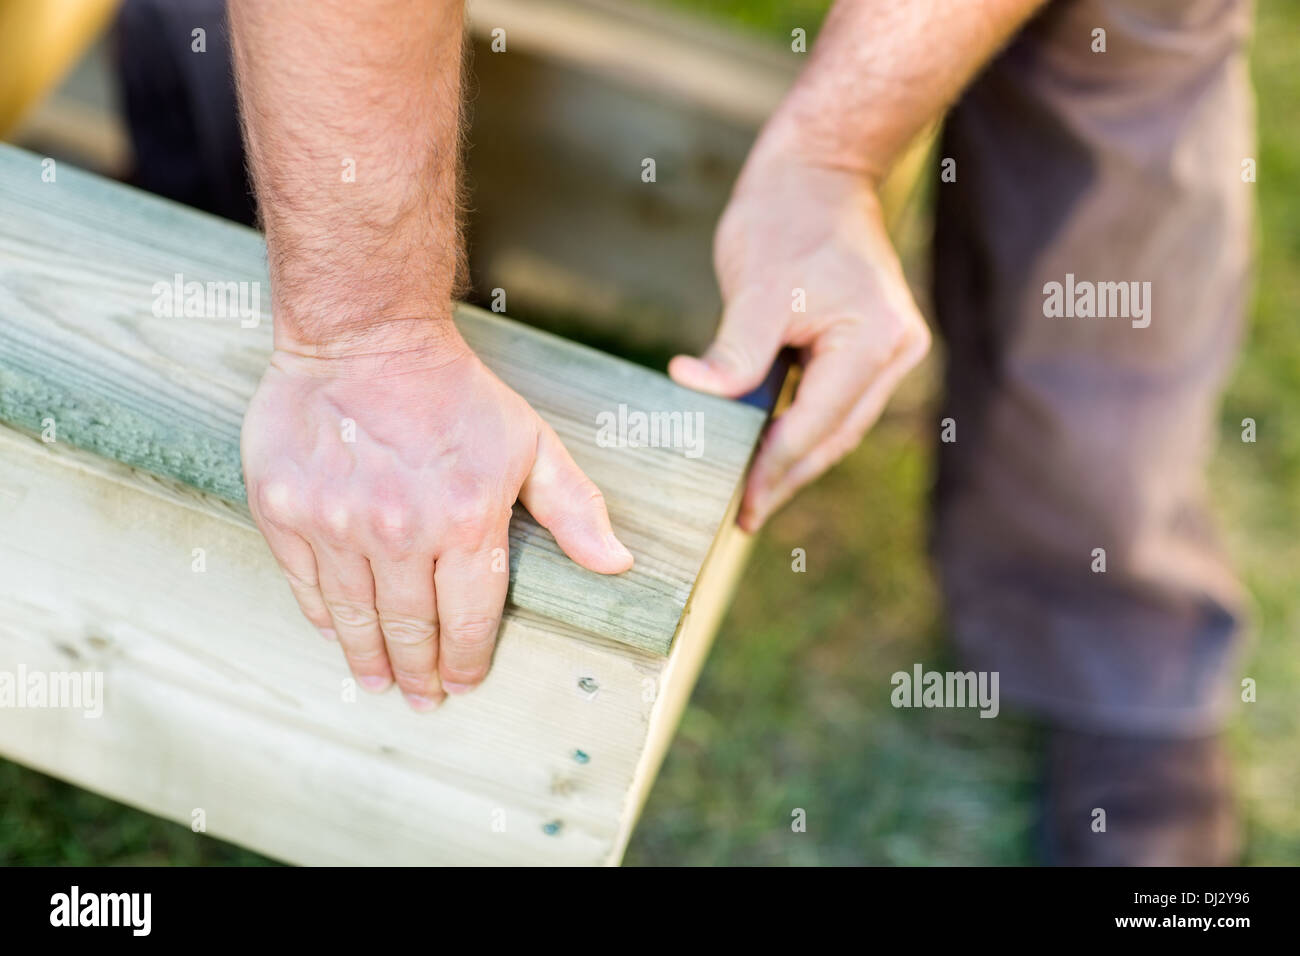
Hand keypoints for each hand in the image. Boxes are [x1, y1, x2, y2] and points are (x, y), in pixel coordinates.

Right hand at [241, 324, 633, 710]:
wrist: (364, 333)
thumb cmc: (456, 391)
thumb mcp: (530, 442)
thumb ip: (574, 507)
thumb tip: (618, 565)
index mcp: (467, 519)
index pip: (470, 618)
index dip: (469, 660)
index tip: (465, 683)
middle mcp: (400, 531)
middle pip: (412, 629)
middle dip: (421, 673)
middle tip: (422, 700)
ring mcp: (337, 523)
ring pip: (357, 617)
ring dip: (370, 660)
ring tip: (379, 684)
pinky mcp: (286, 510)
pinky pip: (307, 585)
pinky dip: (324, 618)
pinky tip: (339, 635)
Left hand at [669, 159, 929, 530]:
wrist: (821, 169)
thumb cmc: (786, 216)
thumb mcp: (755, 287)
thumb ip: (734, 352)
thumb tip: (692, 391)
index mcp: (873, 340)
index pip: (814, 425)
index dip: (773, 470)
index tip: (740, 508)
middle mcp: (897, 351)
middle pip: (833, 436)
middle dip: (786, 477)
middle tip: (743, 516)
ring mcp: (892, 348)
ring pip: (837, 426)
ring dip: (796, 458)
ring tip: (754, 495)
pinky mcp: (875, 345)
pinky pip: (836, 402)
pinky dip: (803, 428)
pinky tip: (771, 450)